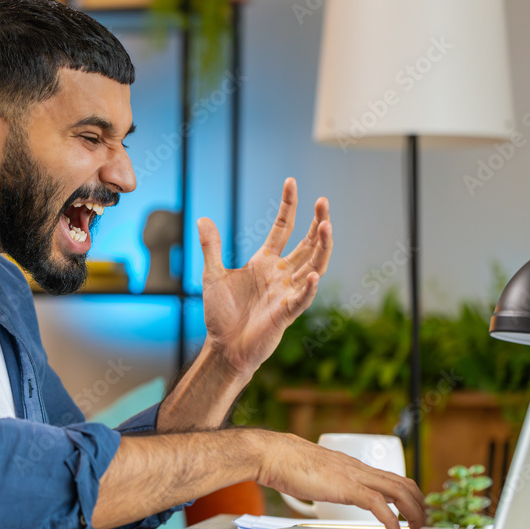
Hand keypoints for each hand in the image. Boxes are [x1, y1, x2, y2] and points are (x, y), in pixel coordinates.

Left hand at [198, 177, 331, 375]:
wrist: (223, 347)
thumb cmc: (222, 314)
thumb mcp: (213, 274)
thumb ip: (212, 247)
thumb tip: (203, 218)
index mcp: (266, 262)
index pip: (283, 228)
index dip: (288, 205)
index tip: (291, 182)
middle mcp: (281, 274)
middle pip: (306, 244)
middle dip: (317, 222)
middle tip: (324, 201)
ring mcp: (286, 293)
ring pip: (313, 266)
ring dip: (321, 248)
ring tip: (326, 226)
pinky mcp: (285, 313)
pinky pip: (302, 299)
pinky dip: (309, 288)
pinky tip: (314, 274)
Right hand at [254, 431, 425, 528]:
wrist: (271, 453)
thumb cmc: (285, 463)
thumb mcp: (315, 473)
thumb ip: (327, 480)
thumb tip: (326, 487)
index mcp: (353, 467)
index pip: (393, 478)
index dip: (411, 497)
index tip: (417, 514)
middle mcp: (359, 469)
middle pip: (405, 483)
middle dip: (421, 507)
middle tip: (426, 527)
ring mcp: (354, 476)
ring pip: (400, 492)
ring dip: (415, 515)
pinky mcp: (346, 487)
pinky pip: (379, 506)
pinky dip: (394, 523)